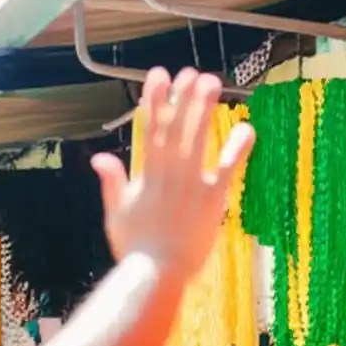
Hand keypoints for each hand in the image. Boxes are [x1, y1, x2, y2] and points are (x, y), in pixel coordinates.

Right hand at [90, 67, 254, 275]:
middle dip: (182, 96)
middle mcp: (167, 172)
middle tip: (191, 72)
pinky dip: (237, 147)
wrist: (156, 273)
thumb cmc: (135, 248)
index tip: (159, 75)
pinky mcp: (211, 198)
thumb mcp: (116, 213)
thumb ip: (112, 182)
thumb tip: (99, 156)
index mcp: (145, 174)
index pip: (150, 128)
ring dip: (203, 107)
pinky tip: (246, 127)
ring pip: (197, 136)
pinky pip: (227, 166)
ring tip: (211, 82)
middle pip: (175, 125)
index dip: (155, 98)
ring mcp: (189, 183)